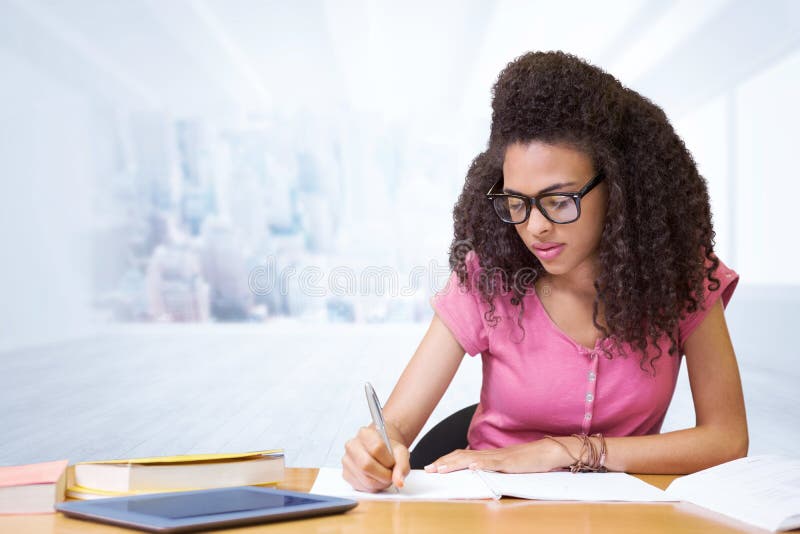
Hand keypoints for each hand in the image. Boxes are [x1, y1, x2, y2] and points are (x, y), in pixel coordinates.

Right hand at [342, 425, 409, 492]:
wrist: (380, 451)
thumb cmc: (388, 450)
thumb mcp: (400, 452)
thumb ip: (402, 465)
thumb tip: (399, 481)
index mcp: (365, 433)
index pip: (377, 448)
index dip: (388, 460)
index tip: (393, 463)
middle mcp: (352, 445)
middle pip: (367, 466)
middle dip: (384, 475)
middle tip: (390, 475)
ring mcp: (347, 460)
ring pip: (365, 479)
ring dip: (380, 483)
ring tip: (384, 476)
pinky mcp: (346, 474)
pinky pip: (361, 487)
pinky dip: (373, 487)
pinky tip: (376, 479)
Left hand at [423, 439, 561, 473]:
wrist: (546, 452)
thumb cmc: (527, 461)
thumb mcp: (504, 466)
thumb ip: (490, 468)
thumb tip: (476, 472)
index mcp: (487, 456)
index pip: (462, 456)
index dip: (446, 460)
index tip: (432, 467)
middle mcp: (489, 454)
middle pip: (462, 456)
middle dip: (444, 462)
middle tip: (429, 469)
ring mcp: (498, 457)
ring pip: (472, 459)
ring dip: (455, 463)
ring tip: (441, 468)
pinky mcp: (509, 462)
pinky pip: (493, 463)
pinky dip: (481, 465)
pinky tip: (471, 467)